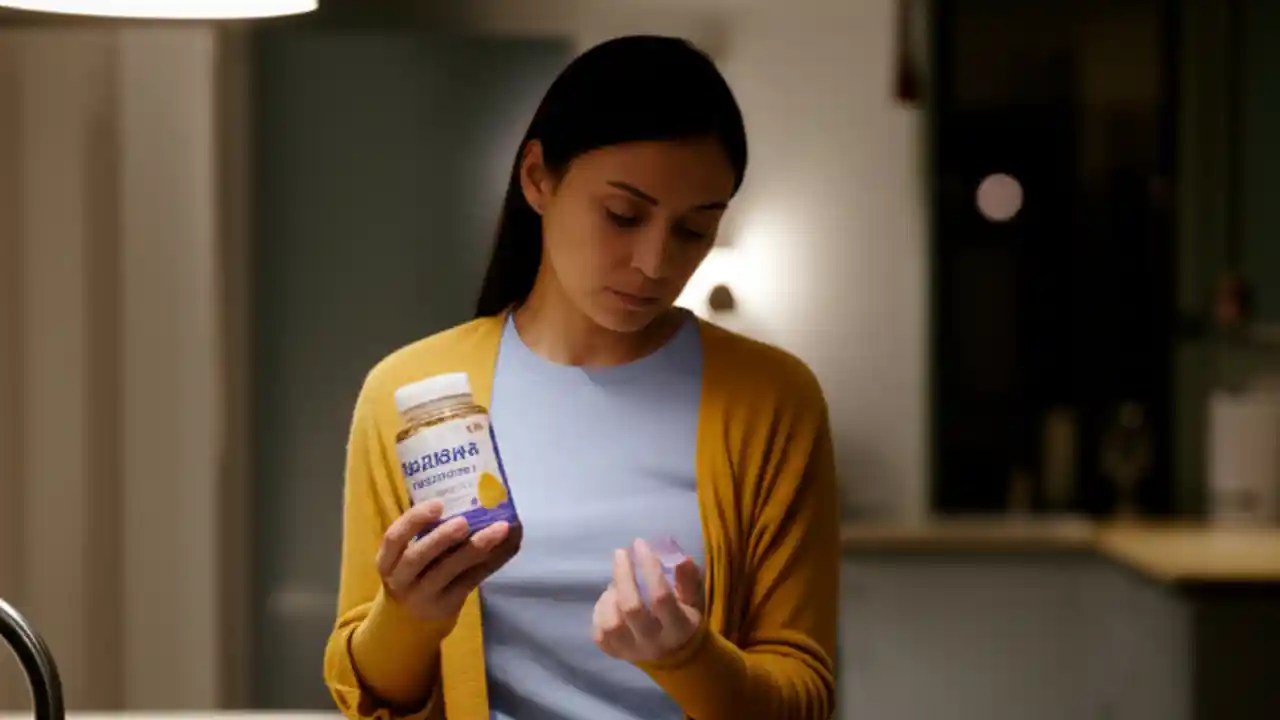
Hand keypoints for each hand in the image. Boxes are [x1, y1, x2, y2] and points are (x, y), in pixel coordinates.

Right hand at [376, 500, 520, 621]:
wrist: (409, 625)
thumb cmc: (413, 575)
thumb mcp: (406, 557)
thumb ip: (425, 533)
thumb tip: (467, 494)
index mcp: (388, 560)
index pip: (394, 538)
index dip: (414, 520)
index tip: (438, 504)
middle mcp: (402, 579)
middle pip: (417, 557)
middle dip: (442, 538)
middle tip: (464, 521)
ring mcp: (425, 596)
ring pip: (450, 571)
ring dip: (476, 548)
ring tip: (500, 529)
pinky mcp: (448, 605)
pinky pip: (471, 580)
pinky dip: (490, 561)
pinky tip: (506, 546)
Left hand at [592, 538, 703, 662]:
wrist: (672, 656)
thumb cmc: (683, 619)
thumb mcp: (693, 600)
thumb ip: (688, 579)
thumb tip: (681, 558)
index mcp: (678, 628)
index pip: (660, 596)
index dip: (649, 568)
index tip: (641, 545)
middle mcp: (653, 643)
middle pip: (631, 608)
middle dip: (623, 574)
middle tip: (620, 553)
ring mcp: (631, 651)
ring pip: (611, 623)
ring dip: (610, 596)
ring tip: (616, 584)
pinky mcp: (614, 653)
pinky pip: (599, 632)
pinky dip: (601, 610)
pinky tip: (610, 601)